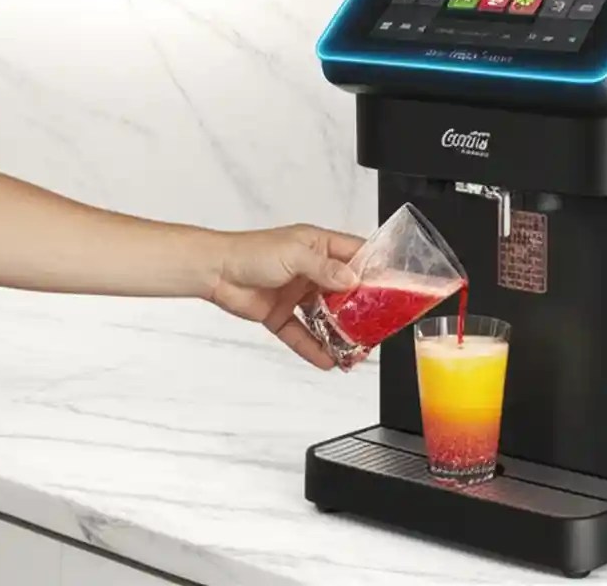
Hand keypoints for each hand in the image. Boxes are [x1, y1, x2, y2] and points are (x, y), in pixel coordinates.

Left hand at [207, 224, 362, 368]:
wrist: (214, 271)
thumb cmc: (250, 251)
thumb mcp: (294, 254)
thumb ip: (324, 269)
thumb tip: (352, 280)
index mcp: (318, 246)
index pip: (355, 256)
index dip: (374, 270)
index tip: (392, 287)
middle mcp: (311, 270)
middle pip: (344, 291)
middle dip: (360, 310)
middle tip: (376, 326)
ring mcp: (297, 294)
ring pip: (325, 316)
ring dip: (339, 333)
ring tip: (355, 350)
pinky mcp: (281, 315)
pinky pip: (302, 334)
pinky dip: (314, 347)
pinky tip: (327, 360)